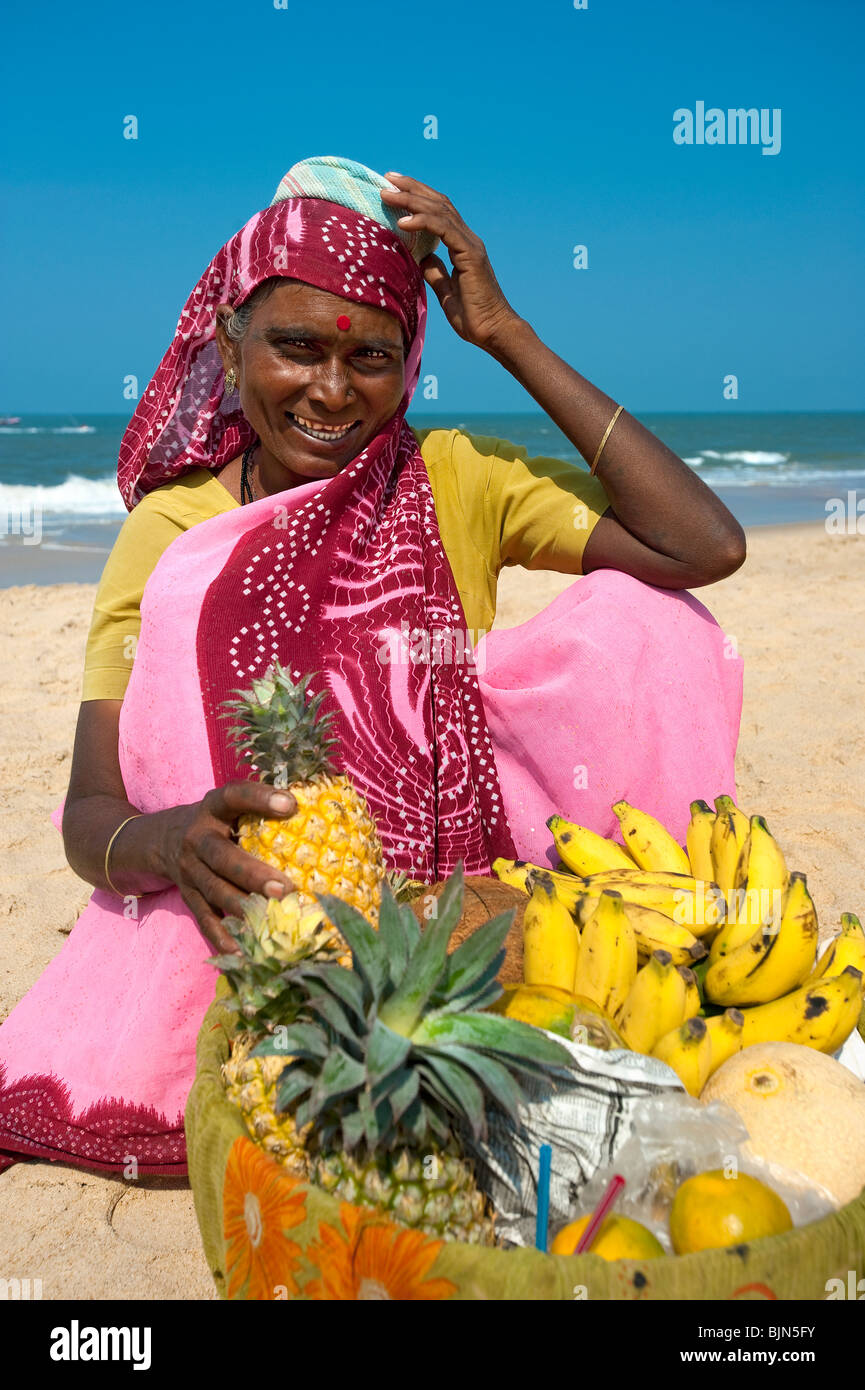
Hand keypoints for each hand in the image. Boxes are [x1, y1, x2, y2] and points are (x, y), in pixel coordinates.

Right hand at [158, 781, 297, 954]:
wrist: (164, 840)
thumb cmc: (219, 820)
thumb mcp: (231, 804)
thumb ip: (262, 804)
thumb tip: (320, 801)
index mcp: (212, 808)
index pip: (234, 797)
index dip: (259, 798)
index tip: (291, 804)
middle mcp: (197, 839)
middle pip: (222, 857)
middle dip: (252, 873)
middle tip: (286, 888)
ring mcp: (190, 871)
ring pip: (215, 891)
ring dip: (244, 907)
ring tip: (273, 919)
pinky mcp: (189, 897)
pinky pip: (205, 919)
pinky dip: (222, 937)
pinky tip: (243, 951)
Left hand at [381, 172, 520, 350]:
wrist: (493, 331)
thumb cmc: (473, 316)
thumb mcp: (446, 291)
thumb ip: (435, 272)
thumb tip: (421, 257)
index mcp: (462, 245)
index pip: (438, 211)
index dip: (417, 196)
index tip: (394, 188)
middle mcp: (467, 239)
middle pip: (438, 203)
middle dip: (411, 188)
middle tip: (387, 178)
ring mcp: (470, 245)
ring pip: (439, 211)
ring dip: (412, 200)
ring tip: (388, 194)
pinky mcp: (470, 255)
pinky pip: (444, 230)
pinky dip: (423, 222)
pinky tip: (404, 222)